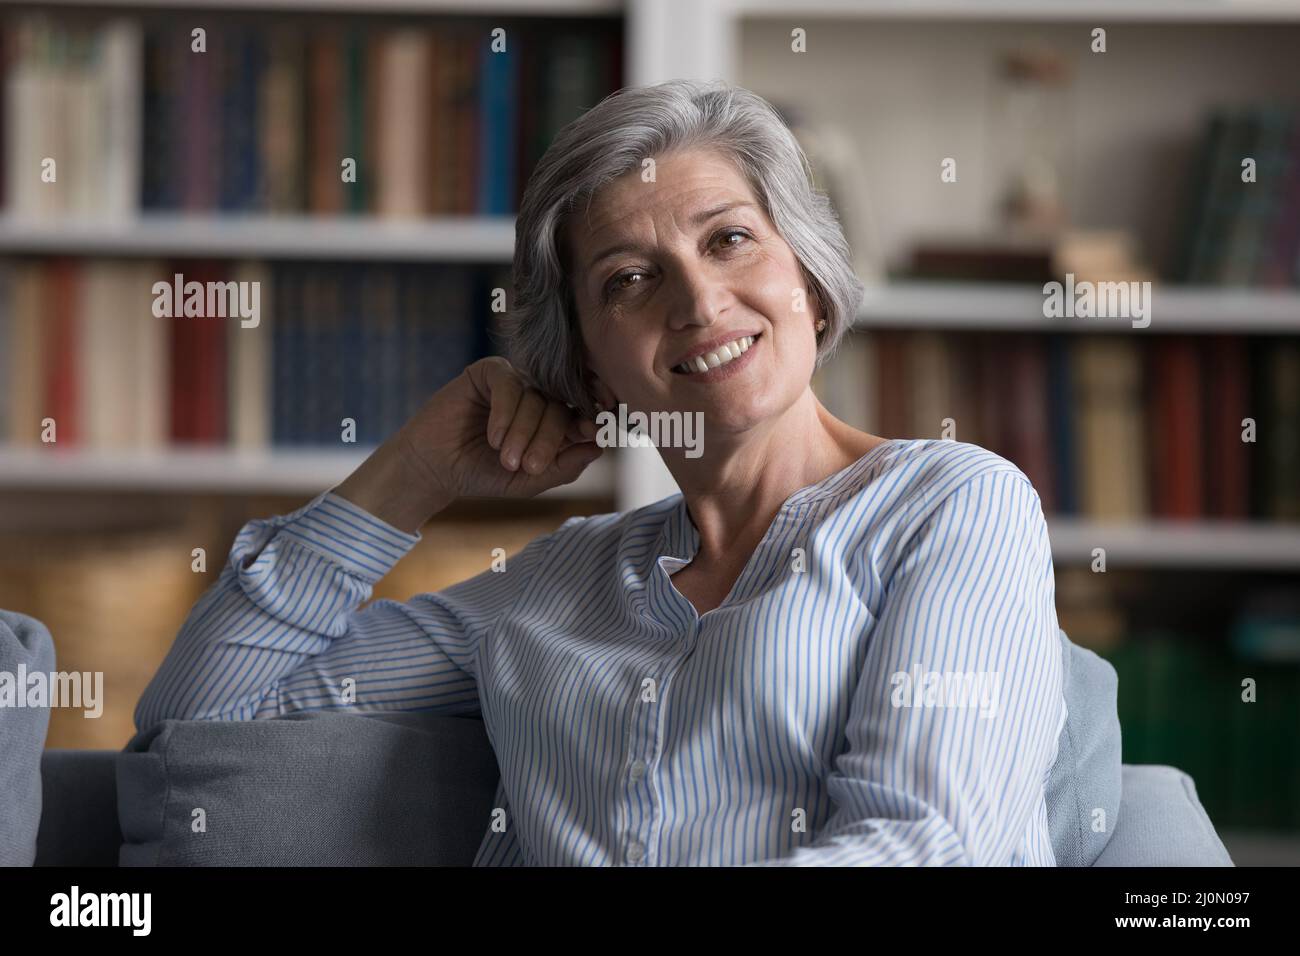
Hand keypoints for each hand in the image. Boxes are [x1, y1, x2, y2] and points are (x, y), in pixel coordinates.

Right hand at [395, 356, 602, 500]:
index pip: (581, 416)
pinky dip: (506, 413)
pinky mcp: (489, 372)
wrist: (436, 469)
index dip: (590, 422)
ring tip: (505, 458)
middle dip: (548, 439)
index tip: (591, 432)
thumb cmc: (483, 475)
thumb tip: (600, 447)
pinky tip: (494, 437)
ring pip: (536, 398)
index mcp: (553, 422)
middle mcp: (538, 399)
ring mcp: (515, 384)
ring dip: (523, 432)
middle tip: (528, 466)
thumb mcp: (529, 480)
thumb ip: (565, 466)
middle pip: (561, 408)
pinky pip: (509, 384)